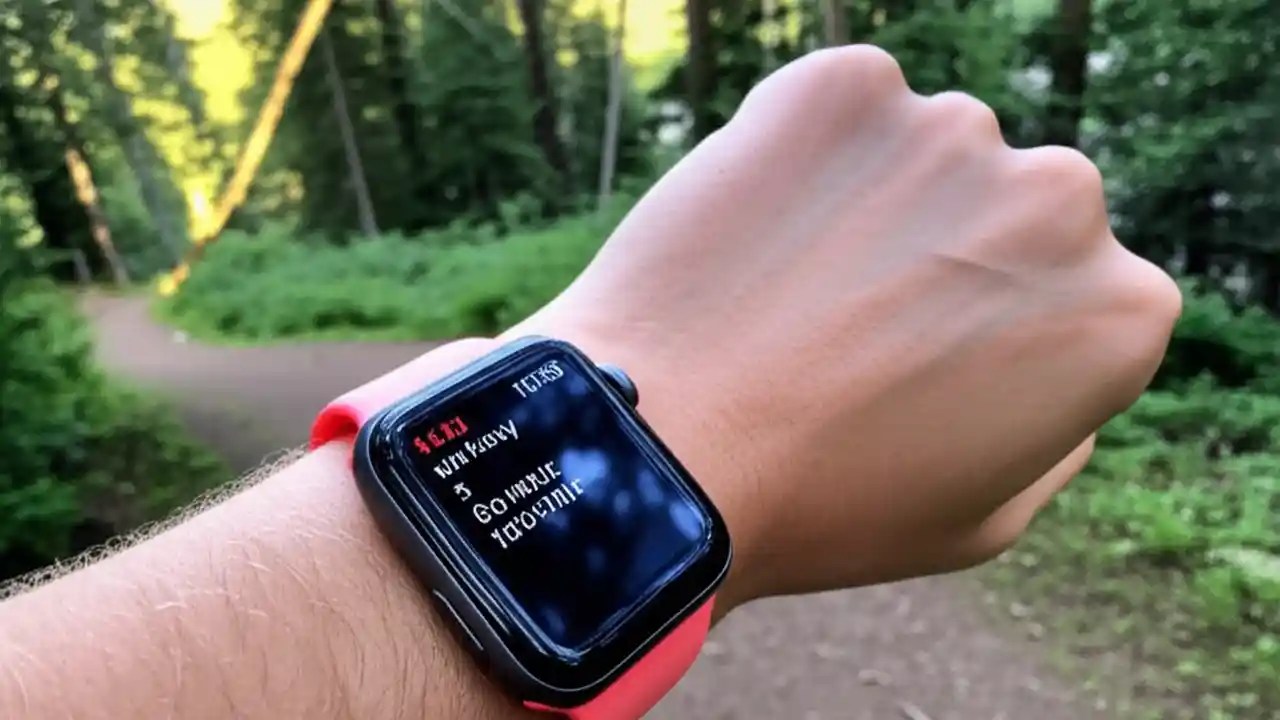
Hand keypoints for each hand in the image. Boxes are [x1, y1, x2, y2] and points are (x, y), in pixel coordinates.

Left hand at [510, 46, 1179, 604]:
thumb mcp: (981, 517)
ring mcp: (951, 131)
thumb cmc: (821, 506)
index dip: (996, 333)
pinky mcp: (845, 88)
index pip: (1081, 295)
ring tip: (790, 289)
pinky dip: (804, 155)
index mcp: (1119, 313)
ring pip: (925, 156)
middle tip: (853, 322)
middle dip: (951, 253)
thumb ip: (1058, 429)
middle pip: (1014, 210)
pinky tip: (755, 237)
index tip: (925, 364)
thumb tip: (1056, 357)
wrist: (664, 452)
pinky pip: (839, 113)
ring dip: (878, 201)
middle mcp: (1062, 201)